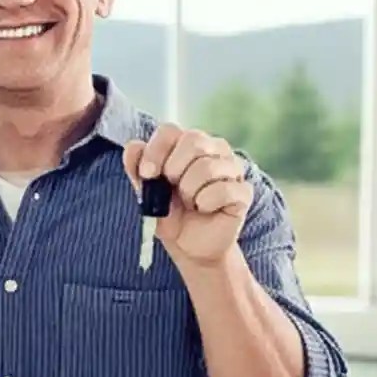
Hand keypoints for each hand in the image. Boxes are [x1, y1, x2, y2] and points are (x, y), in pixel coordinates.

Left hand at [122, 123, 251, 265]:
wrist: (189, 245)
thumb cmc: (170, 213)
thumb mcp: (146, 191)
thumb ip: (137, 168)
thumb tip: (133, 147)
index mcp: (187, 143)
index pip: (170, 130)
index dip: (156, 151)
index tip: (147, 174)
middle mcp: (213, 149)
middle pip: (193, 140)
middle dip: (174, 169)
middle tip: (172, 189)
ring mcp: (232, 168)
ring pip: (207, 167)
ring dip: (189, 191)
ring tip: (190, 202)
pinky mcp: (243, 191)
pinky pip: (222, 190)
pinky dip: (206, 204)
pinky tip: (205, 209)